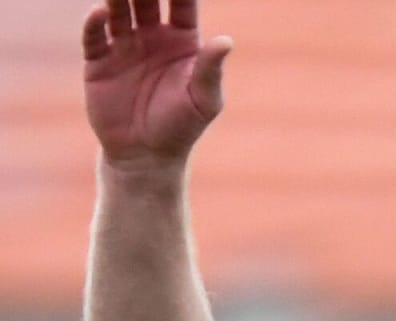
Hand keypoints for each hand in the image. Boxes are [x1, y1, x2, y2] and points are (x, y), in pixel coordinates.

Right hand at [82, 0, 232, 167]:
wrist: (146, 156)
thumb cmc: (182, 128)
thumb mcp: (203, 100)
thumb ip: (211, 69)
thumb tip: (226, 40)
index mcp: (183, 41)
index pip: (181, 4)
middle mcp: (153, 37)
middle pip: (146, 0)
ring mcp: (124, 47)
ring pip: (119, 11)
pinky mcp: (99, 62)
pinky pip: (95, 36)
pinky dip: (95, 23)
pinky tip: (101, 13)